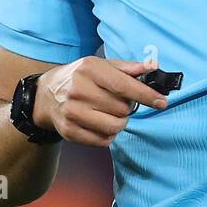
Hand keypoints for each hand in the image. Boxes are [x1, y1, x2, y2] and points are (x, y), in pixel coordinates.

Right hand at [33, 55, 168, 146]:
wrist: (45, 95)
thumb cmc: (80, 78)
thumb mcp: (101, 66)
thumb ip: (129, 68)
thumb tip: (153, 67)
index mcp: (89, 69)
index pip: (124, 85)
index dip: (146, 95)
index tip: (162, 102)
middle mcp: (78, 90)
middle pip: (122, 108)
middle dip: (128, 107)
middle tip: (119, 102)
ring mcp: (72, 112)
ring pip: (114, 127)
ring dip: (120, 122)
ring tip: (110, 113)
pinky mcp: (69, 131)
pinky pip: (103, 140)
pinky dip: (108, 134)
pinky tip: (101, 123)